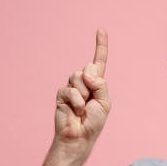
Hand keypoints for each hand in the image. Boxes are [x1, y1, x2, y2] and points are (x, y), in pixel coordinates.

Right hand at [53, 28, 110, 155]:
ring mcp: (72, 87)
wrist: (79, 136)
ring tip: (83, 108)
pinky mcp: (62, 93)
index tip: (101, 29)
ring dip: (84, 94)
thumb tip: (86, 70)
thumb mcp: (104, 102)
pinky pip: (70, 89)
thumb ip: (100, 84)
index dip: (100, 45)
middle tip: (90, 102)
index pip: (99, 61)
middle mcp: (84, 82)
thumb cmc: (93, 122)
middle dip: (91, 85)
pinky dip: (76, 101)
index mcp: (97, 83)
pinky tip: (76, 111)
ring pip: (78, 77)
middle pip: (87, 69)